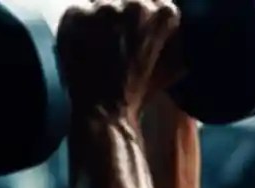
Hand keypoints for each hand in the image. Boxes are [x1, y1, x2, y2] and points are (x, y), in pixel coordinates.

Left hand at [57, 0, 183, 121]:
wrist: (105, 109)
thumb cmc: (141, 90)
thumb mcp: (175, 64)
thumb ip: (178, 38)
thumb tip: (176, 25)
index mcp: (162, 13)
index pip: (158, 2)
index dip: (150, 20)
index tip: (144, 33)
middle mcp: (133, 4)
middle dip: (127, 16)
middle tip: (122, 39)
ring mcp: (101, 7)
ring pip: (104, 1)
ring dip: (104, 17)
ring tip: (104, 43)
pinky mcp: (76, 13)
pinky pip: (79, 9)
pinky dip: (81, 24)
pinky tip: (87, 45)